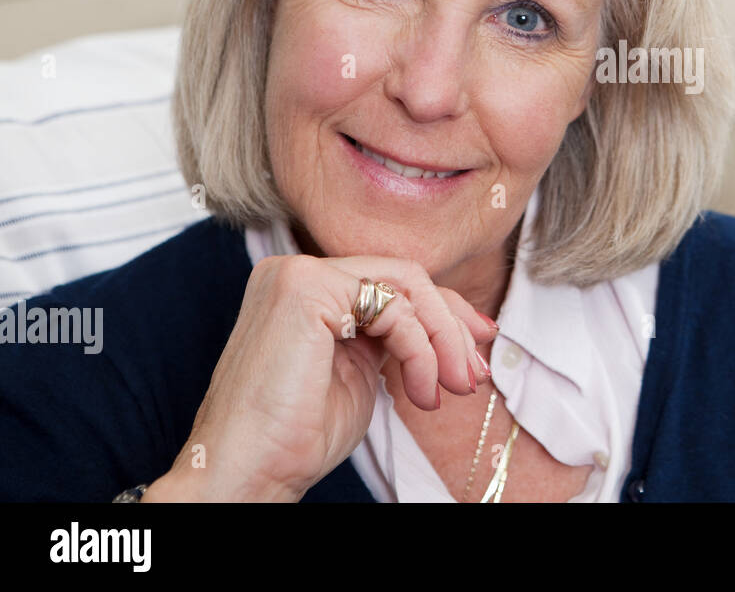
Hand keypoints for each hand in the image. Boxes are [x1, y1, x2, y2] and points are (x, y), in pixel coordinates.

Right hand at [146, 254, 495, 501]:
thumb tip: (455, 327)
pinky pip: (394, 309)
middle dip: (451, 325)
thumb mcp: (360, 371)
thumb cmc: (296, 436)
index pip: (391, 283)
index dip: (443, 313)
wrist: (248, 472)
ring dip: (441, 342)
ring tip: (451, 389)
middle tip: (473, 374)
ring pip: (406, 285)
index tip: (476, 350)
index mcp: (305, 288)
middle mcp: (295, 271)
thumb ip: (391, 336)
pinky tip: (419, 391)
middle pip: (404, 277)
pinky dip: (421, 350)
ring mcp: (297, 274)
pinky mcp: (306, 288)